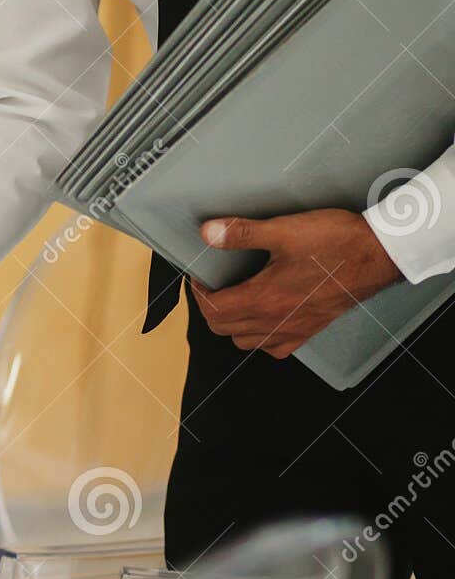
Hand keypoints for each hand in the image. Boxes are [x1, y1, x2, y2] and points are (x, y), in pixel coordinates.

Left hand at [192, 209, 402, 358]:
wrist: (380, 255)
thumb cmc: (338, 242)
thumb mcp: (284, 230)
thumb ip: (243, 233)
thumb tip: (208, 233)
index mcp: (264, 299)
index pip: (213, 309)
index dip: (198, 294)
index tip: (199, 277)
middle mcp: (276, 322)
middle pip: (223, 328)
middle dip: (210, 308)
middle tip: (213, 287)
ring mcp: (294, 330)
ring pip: (245, 342)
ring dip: (232, 324)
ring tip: (234, 300)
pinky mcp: (310, 330)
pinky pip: (275, 348)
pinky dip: (261, 338)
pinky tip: (264, 318)